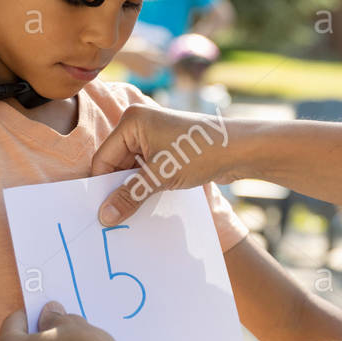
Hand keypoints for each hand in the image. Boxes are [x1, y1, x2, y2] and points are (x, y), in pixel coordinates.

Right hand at [89, 103, 240, 224]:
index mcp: (132, 121)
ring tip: (132, 214)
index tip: (101, 213)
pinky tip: (148, 203)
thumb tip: (105, 216)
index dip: (101, 186)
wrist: (240, 149)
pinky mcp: (167, 149)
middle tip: (115, 219)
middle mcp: (140, 125)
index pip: (103, 158)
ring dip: (134, 190)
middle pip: (116, 164)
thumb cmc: (200, 152)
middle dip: (118, 189)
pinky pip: (147, 170)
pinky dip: (147, 185)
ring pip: (132, 170)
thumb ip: (130, 195)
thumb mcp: (161, 176)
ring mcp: (154, 137)